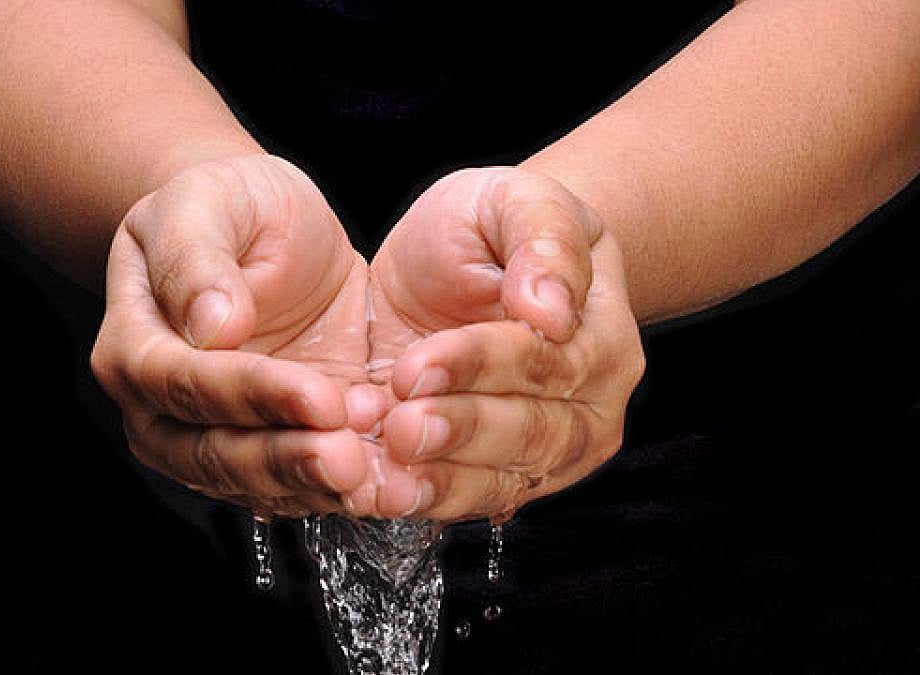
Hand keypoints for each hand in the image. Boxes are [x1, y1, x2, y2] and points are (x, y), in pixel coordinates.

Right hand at [91, 155, 373, 516]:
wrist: (270, 234)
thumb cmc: (230, 207)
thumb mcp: (208, 201)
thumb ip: (196, 258)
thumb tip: (211, 324)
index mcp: (133, 344)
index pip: (183, 384)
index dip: (250, 394)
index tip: (316, 395)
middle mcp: (161, 408)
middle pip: (209, 453)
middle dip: (283, 460)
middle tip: (347, 458)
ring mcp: (212, 438)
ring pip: (251, 484)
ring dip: (311, 484)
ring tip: (371, 471)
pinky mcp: (268, 450)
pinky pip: (292, 488)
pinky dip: (335, 490)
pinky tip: (381, 478)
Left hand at [360, 167, 644, 521]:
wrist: (465, 265)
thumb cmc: (494, 229)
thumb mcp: (516, 200)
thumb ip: (544, 240)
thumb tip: (554, 309)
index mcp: (599, 336)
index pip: (545, 361)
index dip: (480, 365)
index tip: (416, 366)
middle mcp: (588, 406)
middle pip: (529, 432)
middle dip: (459, 432)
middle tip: (399, 427)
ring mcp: (549, 452)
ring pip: (501, 479)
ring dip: (440, 482)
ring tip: (384, 480)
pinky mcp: (500, 477)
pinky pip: (467, 499)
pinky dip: (422, 500)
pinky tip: (379, 495)